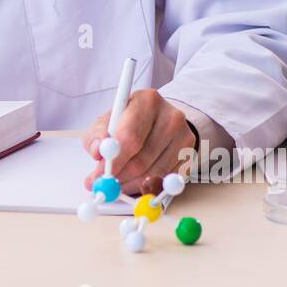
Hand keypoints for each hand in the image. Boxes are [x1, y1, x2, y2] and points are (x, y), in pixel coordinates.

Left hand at [82, 89, 196, 195]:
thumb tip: (97, 151)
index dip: (113, 160)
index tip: (100, 175)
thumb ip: (97, 135)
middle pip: (142, 158)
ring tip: (117, 182)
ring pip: (153, 173)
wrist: (157, 121)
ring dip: (131, 184)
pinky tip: (134, 181)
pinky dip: (146, 186)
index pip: (129, 136)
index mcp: (147, 100)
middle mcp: (171, 116)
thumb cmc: (127, 121)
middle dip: (120, 176)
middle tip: (105, 185)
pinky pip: (165, 179)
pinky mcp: (189, 154)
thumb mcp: (106, 122)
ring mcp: (184, 136)